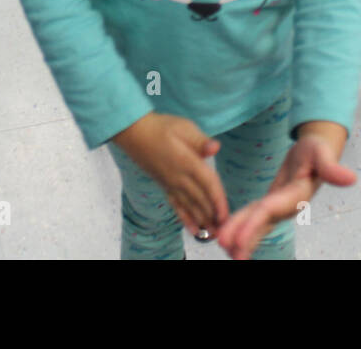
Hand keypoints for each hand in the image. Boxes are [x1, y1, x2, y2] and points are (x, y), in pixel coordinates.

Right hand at [112, 113, 229, 235]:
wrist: (134, 133)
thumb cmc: (160, 127)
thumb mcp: (183, 127)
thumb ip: (200, 140)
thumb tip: (215, 147)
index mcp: (187, 162)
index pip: (208, 184)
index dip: (218, 200)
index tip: (227, 215)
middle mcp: (179, 177)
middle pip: (201, 200)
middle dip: (214, 216)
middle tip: (226, 229)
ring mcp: (171, 184)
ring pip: (190, 206)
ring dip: (203, 220)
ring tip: (214, 233)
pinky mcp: (165, 186)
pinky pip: (177, 206)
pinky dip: (187, 219)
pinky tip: (195, 229)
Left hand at [215, 131, 355, 259]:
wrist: (316, 151)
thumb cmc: (318, 150)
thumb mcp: (323, 153)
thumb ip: (332, 168)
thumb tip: (352, 178)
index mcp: (297, 195)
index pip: (272, 210)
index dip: (255, 224)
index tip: (239, 241)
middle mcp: (287, 206)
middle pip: (263, 223)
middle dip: (246, 239)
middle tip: (230, 254)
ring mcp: (280, 207)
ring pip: (257, 224)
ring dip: (240, 236)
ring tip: (223, 247)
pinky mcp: (272, 204)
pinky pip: (253, 217)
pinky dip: (239, 226)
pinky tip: (225, 234)